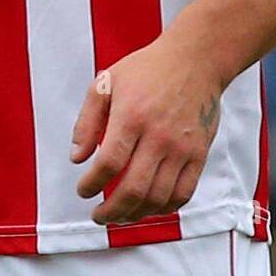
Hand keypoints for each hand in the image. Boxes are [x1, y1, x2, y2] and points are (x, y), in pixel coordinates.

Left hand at [70, 35, 221, 225]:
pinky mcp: (199, 154)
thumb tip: (77, 157)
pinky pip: (183, 194)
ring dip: (135, 214)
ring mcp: (182, 147)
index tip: (83, 190)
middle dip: (111, 211)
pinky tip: (149, 207)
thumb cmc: (147, 70)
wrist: (195, 60)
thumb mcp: (106, 83)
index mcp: (131, 116)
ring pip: (158, 198)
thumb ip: (87, 121)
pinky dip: (164, 208)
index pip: (109, 163)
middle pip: (133, 189)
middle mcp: (158, 135)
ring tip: (120, 215)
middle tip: (98, 215)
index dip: (92, 184)